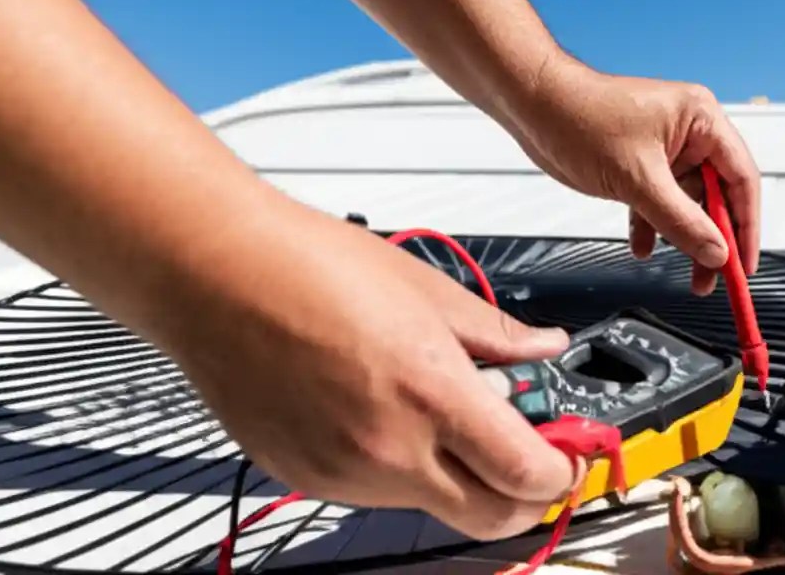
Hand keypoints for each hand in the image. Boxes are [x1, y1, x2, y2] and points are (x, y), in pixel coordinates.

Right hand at [157, 205, 575, 540]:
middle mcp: (389, 449)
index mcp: (432, 395)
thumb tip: (544, 348)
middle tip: (531, 454)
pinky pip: (375, 492)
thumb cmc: (309, 266)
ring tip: (441, 409)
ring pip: (432, 505)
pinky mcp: (305, 477)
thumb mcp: (428, 290)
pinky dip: (400, 467)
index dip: (563, 472)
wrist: (214, 273)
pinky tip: (385, 412)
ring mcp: (344, 473)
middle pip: (492, 518)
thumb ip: (498, 335)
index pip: (528, 474)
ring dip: (458, 475)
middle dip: (525, 496)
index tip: (570, 454)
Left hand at [507, 57, 761, 295]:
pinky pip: (659, 202)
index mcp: (701, 120)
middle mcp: (689, 132)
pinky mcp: (641, 163)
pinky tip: (644, 246)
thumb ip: (681, 220)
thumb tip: (715, 250)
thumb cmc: (579, 116)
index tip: (744, 264)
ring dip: (685, 238)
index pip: (742, 179)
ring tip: (689, 274)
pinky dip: (654, 226)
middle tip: (716, 276)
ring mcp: (665, 148)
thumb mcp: (638, 179)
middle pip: (719, 195)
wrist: (532, 105)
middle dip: (716, 239)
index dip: (747, 226)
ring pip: (689, 204)